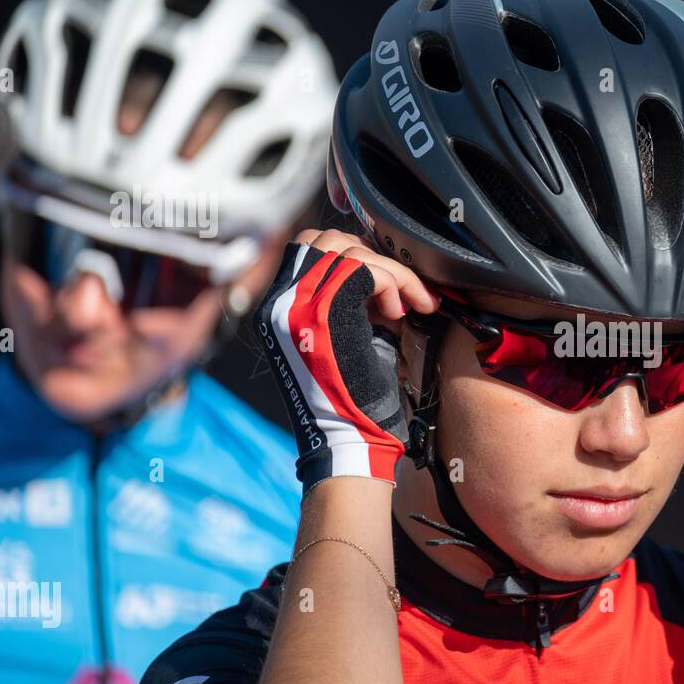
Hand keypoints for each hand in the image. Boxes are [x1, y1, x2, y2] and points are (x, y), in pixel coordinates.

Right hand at [254, 229, 440, 491]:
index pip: (309, 247)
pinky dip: (393, 284)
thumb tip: (376, 268)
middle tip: (400, 290)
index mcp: (279, 308)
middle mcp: (279, 303)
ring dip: (392, 274)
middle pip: (327, 239)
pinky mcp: (322, 315)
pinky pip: (365, 271)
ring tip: (404, 307)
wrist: (349, 443)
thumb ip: (349, 301)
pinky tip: (398, 313)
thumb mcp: (344, 339)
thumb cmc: (354, 401)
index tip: (383, 284)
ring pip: (351, 252)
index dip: (353, 255)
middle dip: (374, 257)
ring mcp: (297, 306)